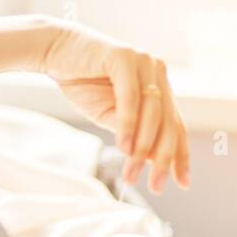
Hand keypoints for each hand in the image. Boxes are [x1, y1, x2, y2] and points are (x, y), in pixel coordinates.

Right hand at [38, 18, 190, 194]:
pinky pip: (131, 98)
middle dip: (162, 158)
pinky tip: (124, 147)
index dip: (180, 155)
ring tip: (131, 171)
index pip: (176, 125)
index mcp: (158, 85)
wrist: (54, 52)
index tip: (182, 183)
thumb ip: (132, 131)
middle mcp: (157, 72)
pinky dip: (128, 125)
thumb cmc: (81, 81)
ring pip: (153, 113)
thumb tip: (153, 160)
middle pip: (169, 122)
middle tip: (154, 185)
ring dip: (143, 146)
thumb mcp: (109, 114)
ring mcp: (143, 62)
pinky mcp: (124, 58)